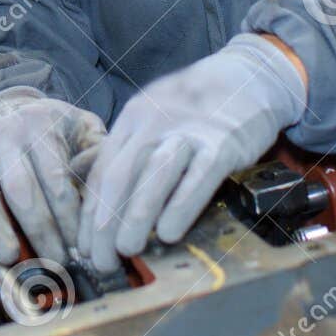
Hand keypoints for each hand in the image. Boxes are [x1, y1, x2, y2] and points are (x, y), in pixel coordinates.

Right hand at [0, 88, 105, 264]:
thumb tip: (102, 184)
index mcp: (40, 125)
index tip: (80, 246)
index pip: (56, 178)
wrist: (6, 109)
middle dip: (39, 229)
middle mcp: (3, 134)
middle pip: (20, 188)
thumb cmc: (51, 131)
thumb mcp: (80, 128)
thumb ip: (97, 152)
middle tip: (55, 260)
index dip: (69, 217)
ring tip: (9, 256)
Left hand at [77, 33, 306, 273]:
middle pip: (120, 176)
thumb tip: (96, 195)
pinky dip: (181, 205)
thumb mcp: (154, 117)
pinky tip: (170, 233)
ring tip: (127, 250)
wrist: (249, 75)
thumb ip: (130, 151)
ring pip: (154, 175)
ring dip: (136, 216)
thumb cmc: (196, 107)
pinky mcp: (222, 142)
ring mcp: (188, 131)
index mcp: (132, 119)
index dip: (90, 213)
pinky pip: (198, 177)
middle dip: (104, 222)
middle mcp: (153, 123)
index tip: (86, 247)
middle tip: (102, 260)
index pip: (102, 171)